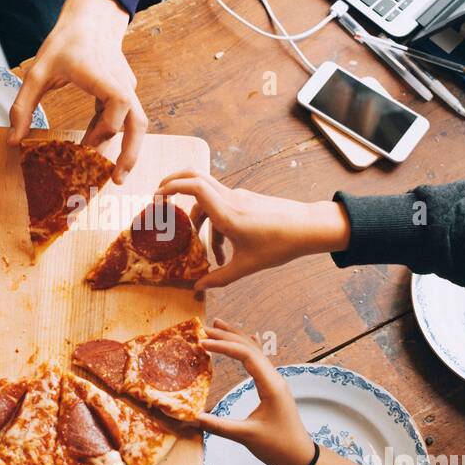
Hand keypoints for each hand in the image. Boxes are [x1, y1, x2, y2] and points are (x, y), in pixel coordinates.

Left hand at [8, 0, 146, 183]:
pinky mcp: (124, 91)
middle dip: (130, 153)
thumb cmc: (64, 43)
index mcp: (100, 73)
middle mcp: (120, 82)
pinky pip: (124, 118)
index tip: (85, 145)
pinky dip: (112, 134)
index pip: (118, 101)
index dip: (106, 128)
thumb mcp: (36, 72)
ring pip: (137, 123)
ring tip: (113, 174)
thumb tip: (13, 141)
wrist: (90, 19)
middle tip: (117, 180)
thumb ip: (23, 106)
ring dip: (127, 149)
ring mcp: (126, 87)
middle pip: (138, 122)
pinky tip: (92, 145)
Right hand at [155, 171, 349, 289]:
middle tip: (158, 198)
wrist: (309, 228)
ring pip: (207, 197)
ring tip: (201, 246)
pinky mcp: (246, 201)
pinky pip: (221, 205)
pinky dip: (214, 222)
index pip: (193, 186)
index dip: (170, 187)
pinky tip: (223, 249)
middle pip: (195, 176)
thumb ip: (219, 277)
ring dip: (198, 217)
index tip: (155, 197)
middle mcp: (230, 199)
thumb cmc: (280, 245)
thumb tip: (198, 288)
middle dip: (173, 184)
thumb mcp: (247, 266)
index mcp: (227, 212)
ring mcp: (239, 197)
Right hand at [196, 320, 315, 464]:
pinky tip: (240, 343)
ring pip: (255, 352)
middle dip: (227, 336)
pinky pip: (258, 361)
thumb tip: (192, 417)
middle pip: (251, 348)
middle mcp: (275, 379)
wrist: (300, 458)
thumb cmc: (278, 447)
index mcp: (271, 385)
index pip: (246, 356)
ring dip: (236, 339)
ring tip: (218, 326)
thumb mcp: (246, 437)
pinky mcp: (273, 388)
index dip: (224, 346)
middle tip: (204, 328)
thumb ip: (218, 426)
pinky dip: (245, 349)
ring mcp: (275, 382)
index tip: (203, 342)